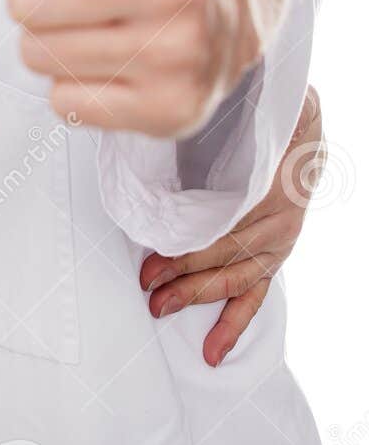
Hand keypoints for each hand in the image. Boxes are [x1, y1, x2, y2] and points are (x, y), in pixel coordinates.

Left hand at [139, 86, 323, 364]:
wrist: (298, 116)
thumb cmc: (264, 104)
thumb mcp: (258, 94)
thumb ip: (229, 105)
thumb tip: (177, 107)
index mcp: (275, 177)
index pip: (232, 221)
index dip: (195, 240)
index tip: (156, 249)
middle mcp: (282, 213)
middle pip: (230, 252)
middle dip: (186, 271)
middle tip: (146, 282)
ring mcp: (281, 237)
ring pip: (240, 277)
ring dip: (199, 295)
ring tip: (161, 306)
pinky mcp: (275, 253)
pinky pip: (256, 294)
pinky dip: (234, 323)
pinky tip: (213, 350)